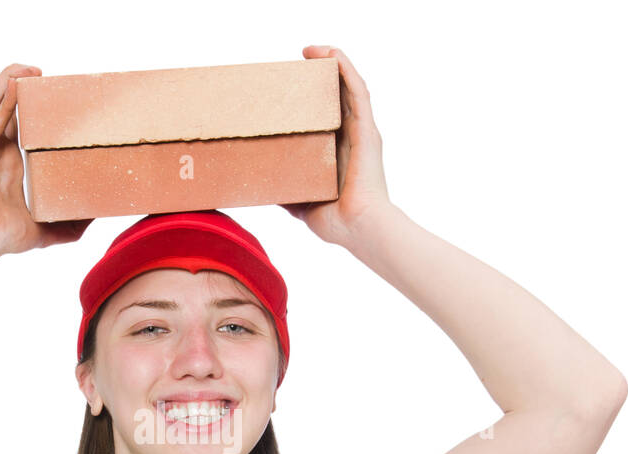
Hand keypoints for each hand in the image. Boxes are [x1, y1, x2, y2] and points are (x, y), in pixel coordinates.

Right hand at [0, 64, 93, 254]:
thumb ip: (73, 225)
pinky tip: (12, 89)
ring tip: (24, 68)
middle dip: (17, 83)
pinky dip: (1, 106)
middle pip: (4, 106)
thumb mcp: (49, 230)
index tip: (48, 88)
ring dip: (6, 83)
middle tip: (39, 70)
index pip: (18, 122)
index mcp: (9, 160)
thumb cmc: (4, 236)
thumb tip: (98, 218)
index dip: (29, 103)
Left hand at [280, 47, 393, 246]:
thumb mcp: (302, 204)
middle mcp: (352, 137)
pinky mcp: (367, 130)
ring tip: (313, 49)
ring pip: (349, 86)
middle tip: (298, 61)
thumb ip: (286, 194)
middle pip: (337, 95)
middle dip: (320, 74)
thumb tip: (260, 189)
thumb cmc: (337, 222)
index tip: (289, 85)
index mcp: (338, 151)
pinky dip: (346, 69)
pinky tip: (332, 54)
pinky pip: (358, 92)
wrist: (358, 229)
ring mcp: (361, 132)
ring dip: (334, 62)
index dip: (312, 96)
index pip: (327, 115)